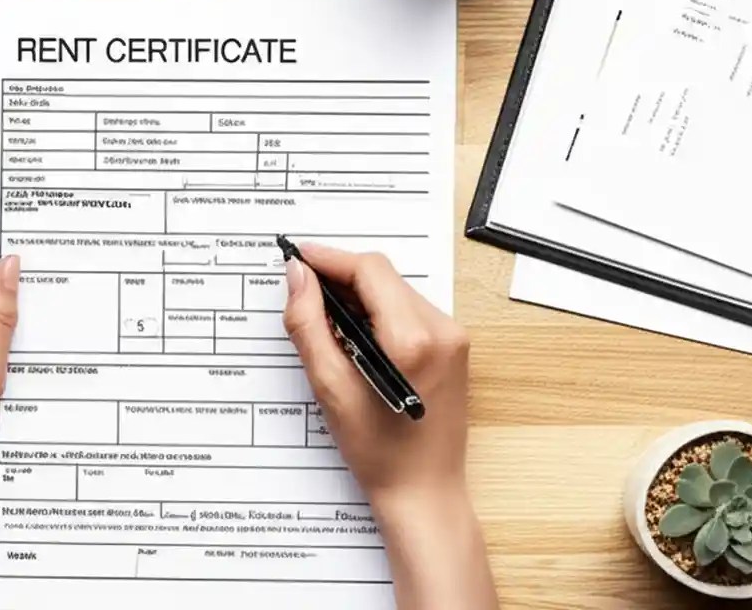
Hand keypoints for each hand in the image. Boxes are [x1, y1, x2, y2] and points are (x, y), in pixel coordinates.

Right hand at [283, 244, 496, 609]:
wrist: (423, 492)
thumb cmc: (379, 453)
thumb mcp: (330, 387)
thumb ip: (309, 324)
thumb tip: (297, 278)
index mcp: (413, 339)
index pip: (368, 270)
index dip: (329, 259)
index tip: (297, 259)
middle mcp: (442, 330)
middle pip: (383, 277)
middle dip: (340, 278)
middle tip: (302, 293)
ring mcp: (453, 338)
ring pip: (395, 291)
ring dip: (359, 297)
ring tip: (326, 324)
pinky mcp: (454, 347)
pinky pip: (410, 311)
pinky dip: (379, 314)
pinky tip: (355, 339)